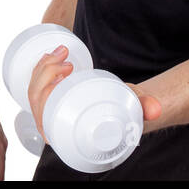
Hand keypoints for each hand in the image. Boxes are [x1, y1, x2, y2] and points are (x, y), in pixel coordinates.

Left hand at [29, 48, 164, 142]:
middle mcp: (53, 128)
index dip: (45, 93)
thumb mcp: (132, 107)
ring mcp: (49, 114)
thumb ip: (144, 108)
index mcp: (64, 137)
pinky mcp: (51, 101)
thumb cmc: (124, 112)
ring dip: (42, 67)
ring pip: (33, 90)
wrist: (124, 109)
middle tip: (68, 59)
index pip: (43, 116)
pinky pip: (36, 86)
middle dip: (45, 72)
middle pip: (35, 99)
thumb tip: (155, 109)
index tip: (67, 73)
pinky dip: (40, 68)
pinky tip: (49, 55)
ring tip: (62, 52)